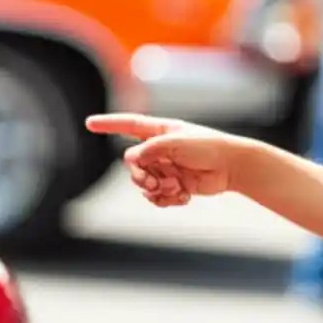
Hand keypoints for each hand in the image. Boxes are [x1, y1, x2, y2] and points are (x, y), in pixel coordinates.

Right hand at [84, 113, 248, 206]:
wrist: (232, 167)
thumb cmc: (208, 147)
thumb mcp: (176, 143)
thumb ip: (150, 149)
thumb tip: (129, 159)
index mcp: (160, 131)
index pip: (128, 125)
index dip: (108, 124)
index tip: (89, 123)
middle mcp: (160, 149)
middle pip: (133, 165)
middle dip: (141, 176)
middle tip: (154, 181)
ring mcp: (166, 168)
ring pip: (144, 184)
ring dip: (157, 189)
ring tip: (176, 187)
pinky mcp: (175, 185)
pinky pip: (157, 197)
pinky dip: (166, 199)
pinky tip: (182, 196)